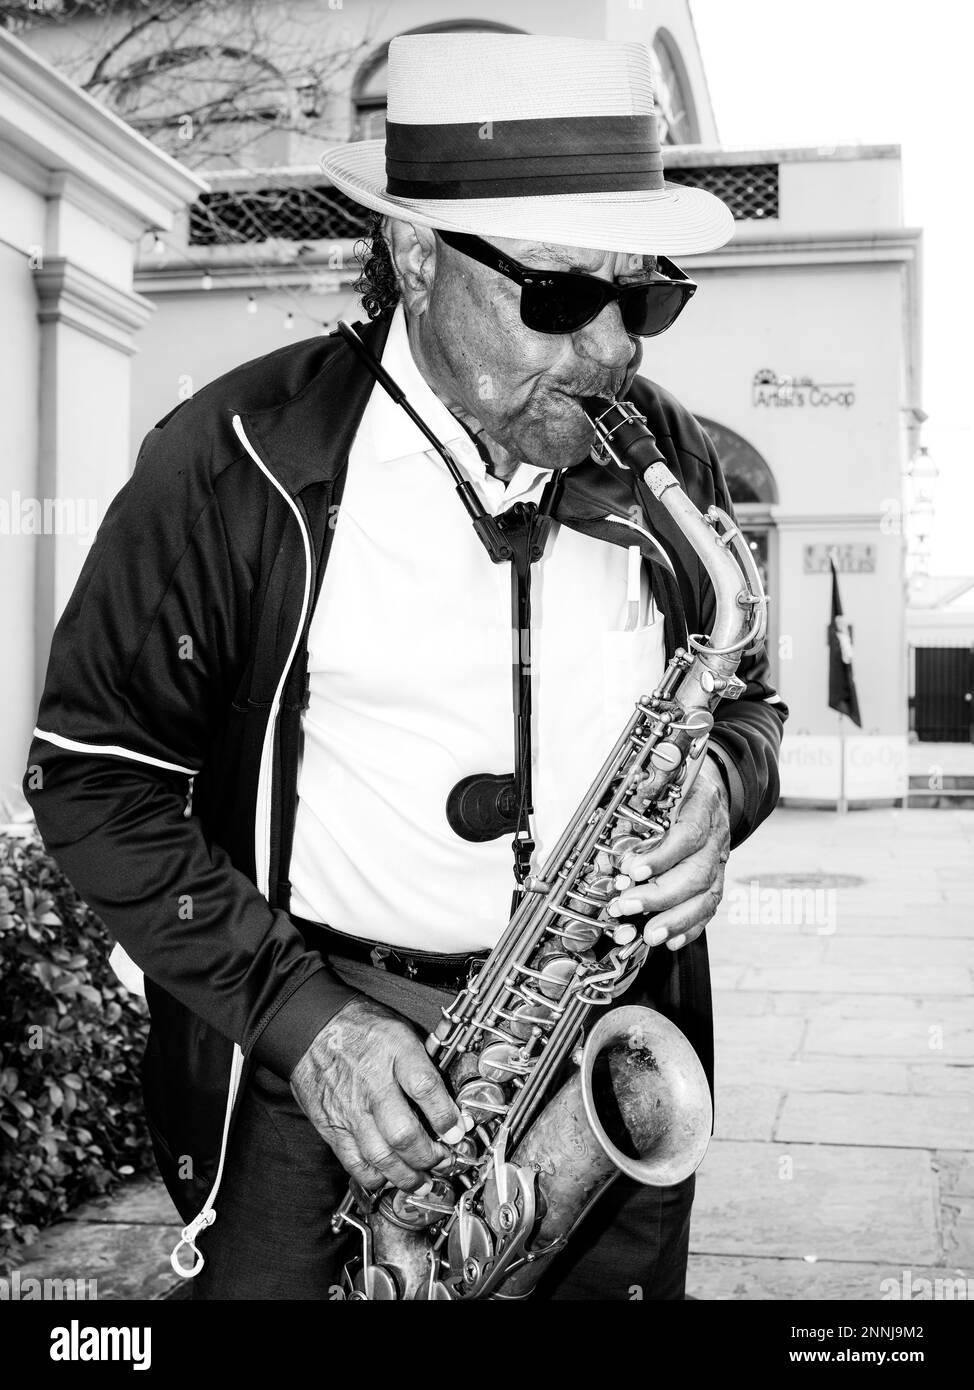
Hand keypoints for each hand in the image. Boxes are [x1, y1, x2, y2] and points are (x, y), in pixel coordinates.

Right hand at [289, 995, 465, 1194]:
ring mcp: (350, 1110)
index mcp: (395, 1053)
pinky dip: (375, 1177)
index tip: (458, 1132)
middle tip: (443, 1161)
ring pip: (381, 1156)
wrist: (313, 1028)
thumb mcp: (402, 1032)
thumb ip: (426, 1065)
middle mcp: (372, 1084)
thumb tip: (452, 1102)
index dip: (446, 1116)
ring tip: (423, 1183)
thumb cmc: (362, 1029)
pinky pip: (354, 1162)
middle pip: (404, 1133)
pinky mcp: (332, 1126)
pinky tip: (389, 1178)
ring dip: (407, 1177)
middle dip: (429, 1156)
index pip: (426, 1088)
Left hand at [607, 755, 730, 951]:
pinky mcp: (716, 881)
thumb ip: (642, 796)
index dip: (664, 855)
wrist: (709, 790)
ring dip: (676, 919)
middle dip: (661, 895)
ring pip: (706, 896)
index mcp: (702, 807)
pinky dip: (690, 928)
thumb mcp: (662, 780)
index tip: (634, 870)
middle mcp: (716, 837)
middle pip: (697, 872)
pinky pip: (709, 909)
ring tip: (650, 934)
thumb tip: (606, 816)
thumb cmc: (678, 787)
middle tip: (628, 905)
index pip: (689, 833)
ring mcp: (719, 862)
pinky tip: (671, 940)